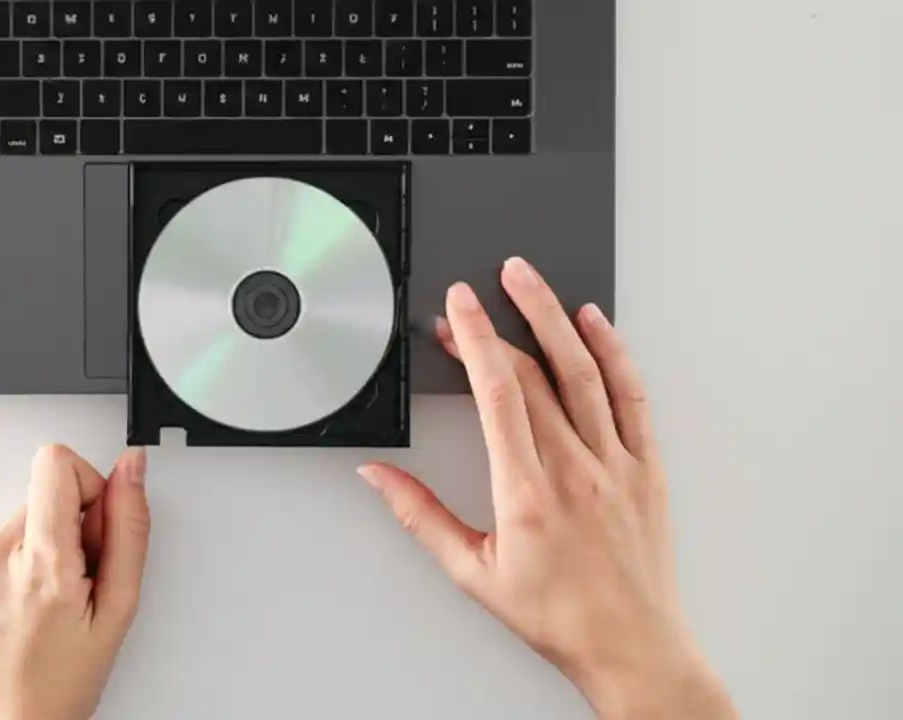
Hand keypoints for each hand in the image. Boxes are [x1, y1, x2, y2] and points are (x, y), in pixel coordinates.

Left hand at [0, 445, 149, 719]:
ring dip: (45, 550)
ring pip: (25, 520)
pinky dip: (19, 567)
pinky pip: (0, 544)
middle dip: (72, 527)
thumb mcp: (117, 610)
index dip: (89, 484)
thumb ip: (129, 529)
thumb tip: (130, 471)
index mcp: (41, 561)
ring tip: (51, 602)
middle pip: (45, 492)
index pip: (56, 462)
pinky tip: (26, 607)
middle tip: (79, 583)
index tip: (97, 526)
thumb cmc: (57, 687)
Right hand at [359, 258, 734, 719]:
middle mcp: (575, 468)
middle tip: (471, 300)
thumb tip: (376, 477)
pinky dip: (613, 352)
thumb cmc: (557, 615)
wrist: (632, 646)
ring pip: (584, 370)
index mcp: (526, 491)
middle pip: (532, 372)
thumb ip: (419, 515)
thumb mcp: (470, 572)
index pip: (496, 392)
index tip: (457, 305)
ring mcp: (616, 463)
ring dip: (553, 316)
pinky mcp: (646, 467)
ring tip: (528, 279)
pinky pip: (632, 395)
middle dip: (496, 325)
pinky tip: (594, 324)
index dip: (474, 337)